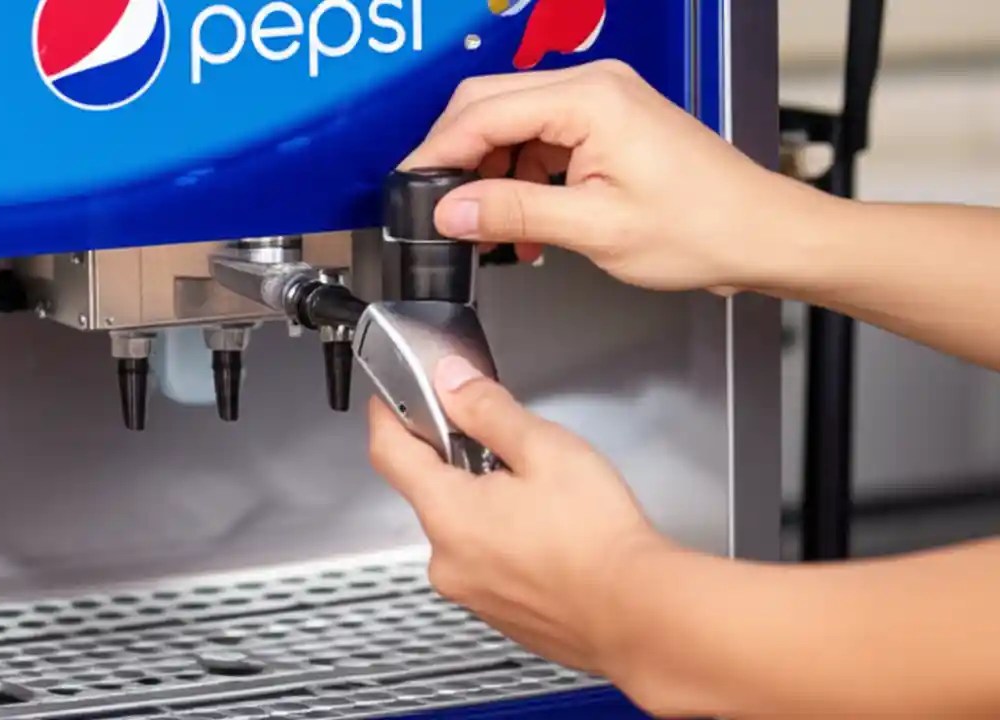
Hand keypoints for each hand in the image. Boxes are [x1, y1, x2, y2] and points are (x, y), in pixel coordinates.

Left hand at [367, 355, 675, 676]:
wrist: (639, 615)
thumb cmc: (597, 537)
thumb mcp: (543, 448)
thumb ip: (488, 409)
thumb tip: (451, 383)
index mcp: (447, 514)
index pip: (389, 452)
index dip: (387, 415)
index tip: (391, 398)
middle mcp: (447, 561)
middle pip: (429, 491)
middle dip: (457, 462)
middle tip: (505, 446)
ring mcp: (471, 593)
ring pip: (462, 530)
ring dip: (486, 505)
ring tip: (541, 498)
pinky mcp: (499, 614)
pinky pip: (486, 564)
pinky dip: (505, 542)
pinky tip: (549, 536)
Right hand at [404, 60, 830, 293]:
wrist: (760, 234)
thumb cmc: (701, 227)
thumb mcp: (594, 228)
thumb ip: (514, 211)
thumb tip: (451, 209)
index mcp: (589, 99)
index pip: (483, 112)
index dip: (436, 153)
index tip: (408, 189)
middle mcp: (593, 86)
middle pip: (490, 105)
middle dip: (457, 158)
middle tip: (435, 207)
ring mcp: (601, 101)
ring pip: (511, 122)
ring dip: (490, 173)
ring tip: (489, 229)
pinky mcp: (607, 123)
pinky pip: (541, 139)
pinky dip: (521, 177)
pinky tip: (524, 223)